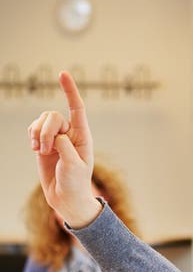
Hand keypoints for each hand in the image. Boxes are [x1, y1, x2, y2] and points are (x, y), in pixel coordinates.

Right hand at [27, 71, 99, 227]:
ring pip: (41, 121)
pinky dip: (32, 136)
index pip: (77, 108)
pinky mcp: (43, 143)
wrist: (66, 197)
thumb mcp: (74, 166)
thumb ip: (65, 147)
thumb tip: (55, 136)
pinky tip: (35, 148)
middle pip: (52, 116)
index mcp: (82, 136)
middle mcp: (69, 133)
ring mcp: (55, 137)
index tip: (62, 74)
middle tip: (44, 149)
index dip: (70, 91)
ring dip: (38, 134)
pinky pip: (33, 129)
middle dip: (46, 130)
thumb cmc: (75, 183)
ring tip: (40, 151)